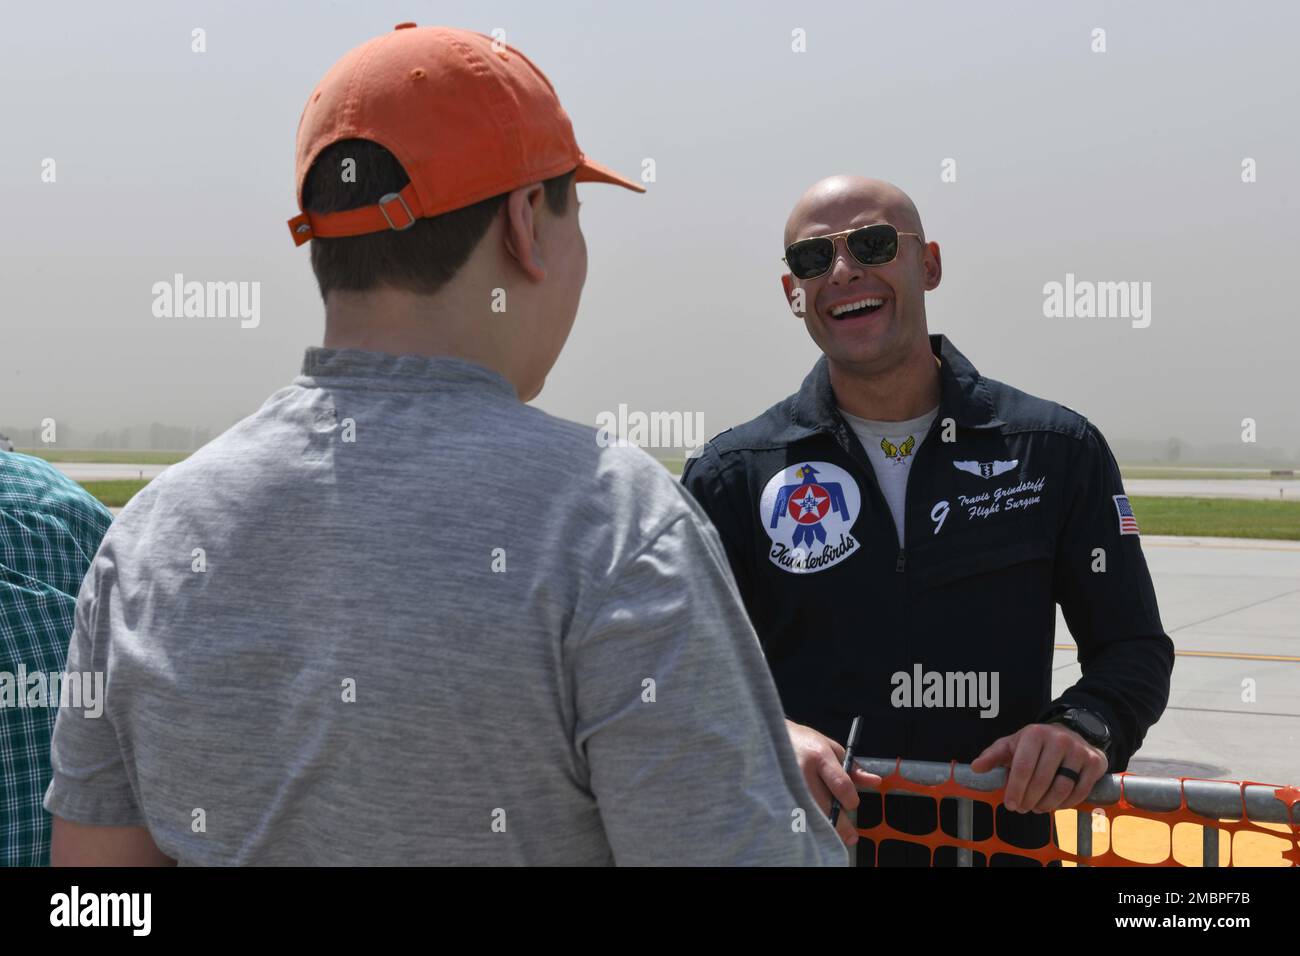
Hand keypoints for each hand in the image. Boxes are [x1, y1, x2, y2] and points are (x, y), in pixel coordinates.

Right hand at [785, 719, 882, 845]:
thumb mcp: (832, 748)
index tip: (852, 804)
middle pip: (825, 806)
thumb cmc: (805, 742)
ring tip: (832, 834)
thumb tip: (875, 782)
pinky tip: (812, 828)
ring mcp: (787, 785)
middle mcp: (802, 771)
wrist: (769, 738)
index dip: (850, 800)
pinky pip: (795, 816)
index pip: (841, 785)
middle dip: (841, 824)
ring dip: (823, 827)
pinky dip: (806, 824)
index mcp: (819, 757)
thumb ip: (853, 768)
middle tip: (851, 836)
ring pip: (810, 816)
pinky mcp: (777, 796)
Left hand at [970, 722, 1106, 813]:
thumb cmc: (1037, 743)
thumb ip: (993, 756)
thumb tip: (975, 768)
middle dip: (1029, 800)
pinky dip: (1066, 803)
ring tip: (1037, 808)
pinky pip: (1079, 792)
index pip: (1023, 767)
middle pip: (1042, 780)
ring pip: (1061, 788)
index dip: (1015, 789)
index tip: (1010, 805)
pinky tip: (1055, 804)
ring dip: (1047, 804)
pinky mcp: (1095, 763)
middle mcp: (1058, 740)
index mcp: (1034, 734)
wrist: (1074, 733)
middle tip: (1023, 808)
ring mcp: (1079, 751)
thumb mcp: (1013, 744)